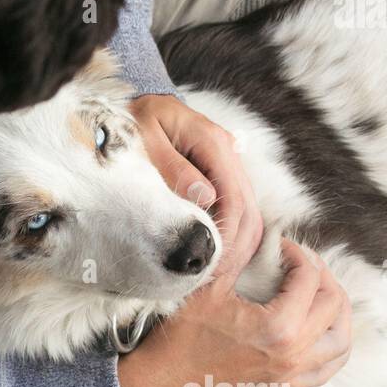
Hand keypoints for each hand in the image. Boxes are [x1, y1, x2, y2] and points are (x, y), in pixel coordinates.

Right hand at [117, 238, 352, 386]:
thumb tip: (257, 221)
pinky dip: (333, 346)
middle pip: (333, 305)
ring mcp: (291, 374)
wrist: (164, 379)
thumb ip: (239, 250)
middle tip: (301, 262)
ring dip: (338, 312)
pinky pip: (328, 368)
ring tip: (321, 292)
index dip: (298, 254)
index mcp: (277, 327)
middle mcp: (293, 354)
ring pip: (340, 341)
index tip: (280, 247)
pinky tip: (320, 329)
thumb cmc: (182, 335)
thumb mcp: (208, 285)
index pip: (309, 279)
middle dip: (322, 275)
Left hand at [129, 93, 263, 281]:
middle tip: (217, 281)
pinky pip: (237, 208)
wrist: (140, 106)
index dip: (226, 233)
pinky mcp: (223, 175)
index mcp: (212, 141)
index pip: (232, 196)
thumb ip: (172, 167)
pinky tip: (220, 258)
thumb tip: (204, 197)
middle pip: (249, 208)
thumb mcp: (144, 139)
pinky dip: (233, 234)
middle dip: (237, 247)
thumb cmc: (136, 122)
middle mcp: (228, 151)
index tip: (211, 262)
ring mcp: (229, 163)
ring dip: (239, 245)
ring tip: (219, 276)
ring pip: (249, 211)